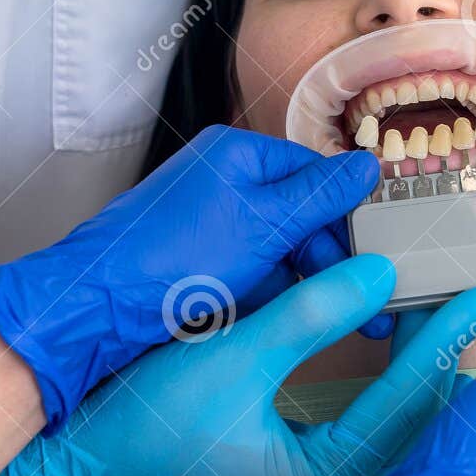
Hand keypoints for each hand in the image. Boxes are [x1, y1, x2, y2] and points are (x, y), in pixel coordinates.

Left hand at [0, 126, 378, 429]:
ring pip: (277, 251)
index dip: (347, 215)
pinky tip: (288, 320)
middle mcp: (222, 184)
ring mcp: (207, 227)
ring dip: (305, 282)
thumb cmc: (172, 256)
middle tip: (369, 299)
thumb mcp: (264, 223)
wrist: (95, 308)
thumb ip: (320, 197)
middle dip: (331, 258)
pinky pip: (249, 276)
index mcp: (237, 156)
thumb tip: (368, 166)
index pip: (314, 174)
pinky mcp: (196, 266)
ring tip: (343, 318)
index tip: (379, 251)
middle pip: (298, 216)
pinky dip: (269, 297)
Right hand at [0, 256, 475, 475]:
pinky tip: (390, 343)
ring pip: (390, 427)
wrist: (73, 474)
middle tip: (460, 290)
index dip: (441, 339)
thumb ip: (309, 313)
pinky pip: (363, 431)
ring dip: (411, 368)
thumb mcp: (229, 356)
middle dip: (437, 355)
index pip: (402, 402)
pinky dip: (381, 387)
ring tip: (431, 306)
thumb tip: (379, 270)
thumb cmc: (139, 424)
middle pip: (410, 421)